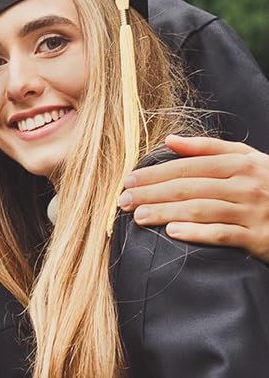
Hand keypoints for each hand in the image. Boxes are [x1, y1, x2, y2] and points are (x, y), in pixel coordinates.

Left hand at [121, 136, 268, 262]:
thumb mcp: (248, 160)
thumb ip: (210, 149)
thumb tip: (170, 140)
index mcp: (242, 164)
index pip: (190, 166)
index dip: (156, 173)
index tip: (129, 180)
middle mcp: (247, 185)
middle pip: (190, 187)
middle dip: (152, 193)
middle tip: (123, 200)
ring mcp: (254, 212)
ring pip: (202, 210)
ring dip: (166, 213)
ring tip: (138, 217)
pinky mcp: (259, 237)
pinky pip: (223, 234)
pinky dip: (197, 232)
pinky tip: (172, 232)